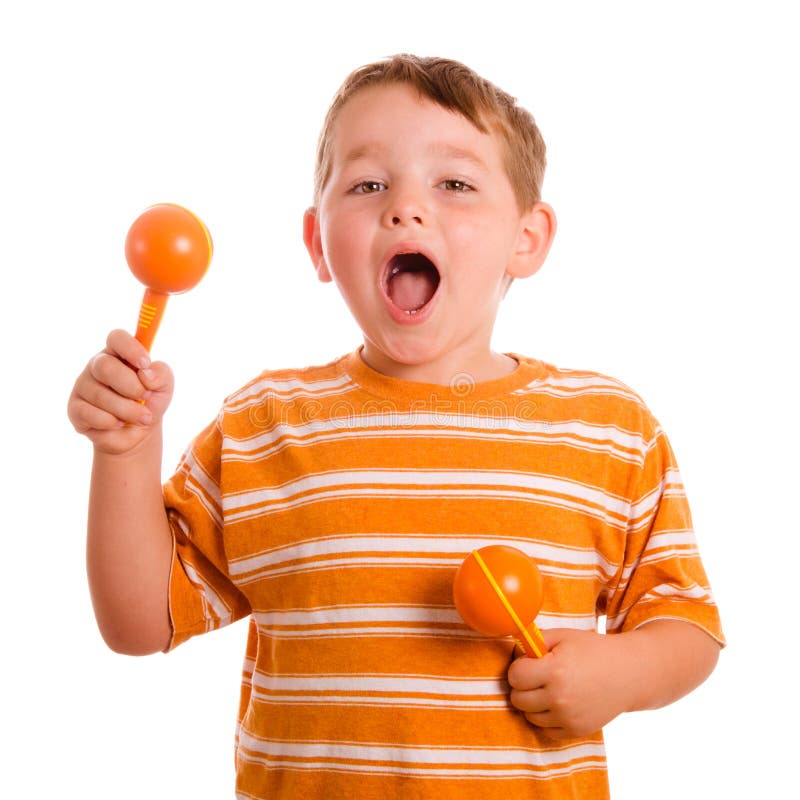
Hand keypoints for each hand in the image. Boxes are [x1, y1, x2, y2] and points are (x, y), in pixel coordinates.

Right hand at [68, 329, 173, 454]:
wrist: (138, 434)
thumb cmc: (149, 403)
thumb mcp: (164, 387)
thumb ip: (162, 374)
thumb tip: (146, 374)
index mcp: (119, 354)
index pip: (117, 337)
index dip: (131, 348)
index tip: (145, 364)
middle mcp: (97, 365)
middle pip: (105, 367)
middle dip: (131, 387)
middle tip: (145, 397)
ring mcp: (83, 386)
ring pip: (101, 395)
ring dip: (128, 410)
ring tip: (141, 417)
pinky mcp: (75, 408)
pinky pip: (91, 414)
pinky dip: (112, 422)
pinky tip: (118, 423)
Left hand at [507, 628, 635, 738]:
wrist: (628, 673)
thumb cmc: (592, 650)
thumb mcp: (563, 636)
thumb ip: (534, 641)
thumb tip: (512, 651)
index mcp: (555, 670)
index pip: (515, 676)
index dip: (519, 667)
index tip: (530, 663)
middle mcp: (560, 697)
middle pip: (518, 698)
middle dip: (523, 686)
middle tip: (538, 677)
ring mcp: (568, 717)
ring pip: (529, 716)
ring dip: (534, 703)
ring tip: (550, 689)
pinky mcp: (576, 730)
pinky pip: (545, 729)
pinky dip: (547, 718)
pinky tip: (558, 703)